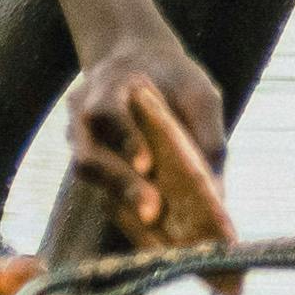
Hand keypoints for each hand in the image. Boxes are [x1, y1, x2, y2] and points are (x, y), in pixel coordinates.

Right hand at [57, 36, 235, 251]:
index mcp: (108, 87)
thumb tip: (216, 196)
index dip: (126, 140)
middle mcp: (83, 116)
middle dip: (124, 186)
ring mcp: (78, 140)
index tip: (148, 165)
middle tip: (154, 212)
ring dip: (123, 202)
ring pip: (88, 176)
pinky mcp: (88, 161)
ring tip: (155, 226)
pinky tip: (151, 235)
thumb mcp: (199, 92)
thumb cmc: (173, 78)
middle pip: (89, 157)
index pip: (108, 114)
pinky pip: (99, 190)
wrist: (136, 59)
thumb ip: (206, 134)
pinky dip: (125, 212)